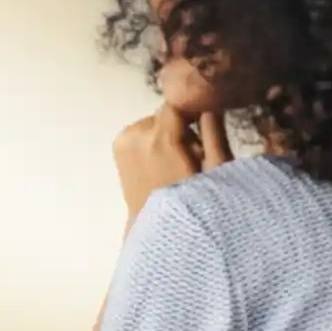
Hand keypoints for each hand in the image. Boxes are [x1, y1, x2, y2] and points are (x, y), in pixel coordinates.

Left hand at [113, 106, 231, 219]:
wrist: (157, 229)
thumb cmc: (193, 203)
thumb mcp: (214, 169)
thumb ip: (213, 132)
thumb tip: (211, 101)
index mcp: (158, 139)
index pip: (176, 104)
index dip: (193, 109)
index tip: (206, 123)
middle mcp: (134, 135)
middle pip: (165, 114)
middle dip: (181, 127)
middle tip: (193, 154)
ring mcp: (122, 141)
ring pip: (153, 122)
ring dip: (166, 133)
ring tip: (177, 161)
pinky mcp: (117, 147)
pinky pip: (141, 131)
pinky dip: (153, 140)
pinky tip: (162, 162)